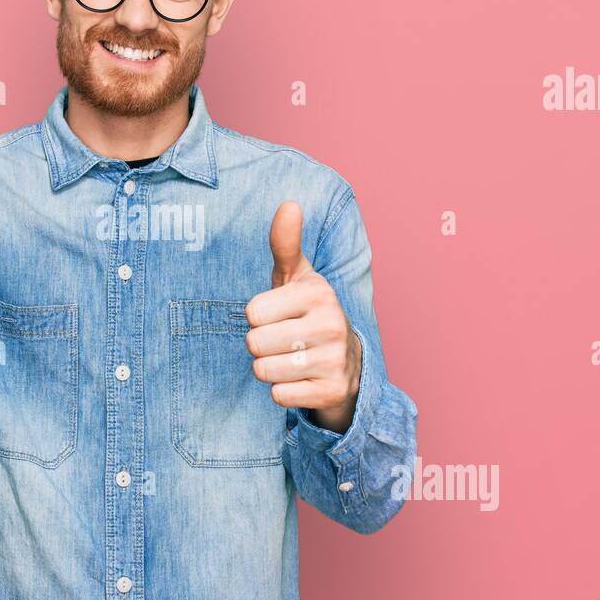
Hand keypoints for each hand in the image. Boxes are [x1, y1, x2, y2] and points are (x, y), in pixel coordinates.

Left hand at [245, 201, 361, 432]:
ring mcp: (334, 360)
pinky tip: (302, 380)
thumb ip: (285, 243)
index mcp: (318, 293)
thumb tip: (289, 203)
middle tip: (284, 341)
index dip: (258, 318)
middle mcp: (331, 324)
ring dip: (270, 369)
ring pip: (264, 371)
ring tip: (292, 359)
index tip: (280, 316)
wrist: (348, 363)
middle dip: (261, 346)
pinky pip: (278, 396)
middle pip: (254, 343)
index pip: (252, 312)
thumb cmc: (308, 313)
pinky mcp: (332, 392)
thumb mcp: (297, 277)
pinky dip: (283, 392)